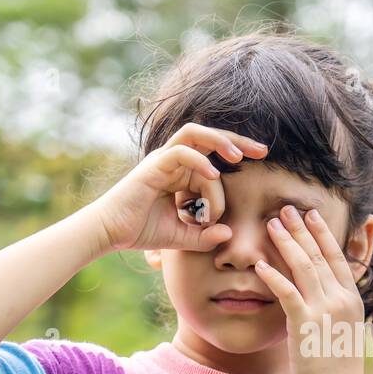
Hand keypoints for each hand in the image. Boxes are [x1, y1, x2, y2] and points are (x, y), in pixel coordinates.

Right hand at [93, 123, 268, 251]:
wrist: (109, 233)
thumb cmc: (141, 231)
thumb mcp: (182, 238)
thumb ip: (205, 237)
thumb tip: (228, 234)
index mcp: (182, 172)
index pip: (214, 158)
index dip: (235, 166)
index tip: (255, 174)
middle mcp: (174, 161)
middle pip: (208, 137)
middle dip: (237, 140)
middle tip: (262, 150)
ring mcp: (162, 160)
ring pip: (194, 136)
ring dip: (218, 141)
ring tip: (238, 155)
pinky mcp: (152, 166)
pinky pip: (179, 153)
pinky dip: (198, 161)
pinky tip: (212, 176)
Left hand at [255, 205, 368, 373]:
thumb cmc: (337, 369)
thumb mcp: (343, 331)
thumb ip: (335, 308)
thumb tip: (323, 295)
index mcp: (352, 299)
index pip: (337, 257)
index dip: (322, 234)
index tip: (311, 216)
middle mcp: (341, 299)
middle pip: (318, 255)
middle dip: (301, 229)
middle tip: (286, 208)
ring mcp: (324, 310)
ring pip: (303, 267)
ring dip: (286, 242)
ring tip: (271, 224)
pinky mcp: (305, 324)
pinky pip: (287, 292)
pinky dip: (273, 275)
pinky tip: (260, 263)